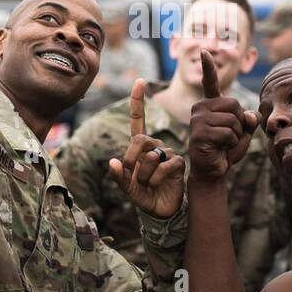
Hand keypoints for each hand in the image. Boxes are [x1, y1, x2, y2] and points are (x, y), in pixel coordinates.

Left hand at [108, 79, 185, 218]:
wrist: (161, 211)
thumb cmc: (143, 195)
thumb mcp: (126, 188)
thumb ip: (119, 176)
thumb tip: (113, 162)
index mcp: (140, 148)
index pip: (138, 121)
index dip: (138, 102)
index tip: (139, 81)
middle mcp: (154, 146)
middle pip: (140, 139)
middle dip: (132, 158)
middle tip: (132, 175)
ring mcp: (168, 154)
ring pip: (151, 155)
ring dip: (144, 174)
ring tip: (147, 184)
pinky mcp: (178, 163)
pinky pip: (164, 165)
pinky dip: (155, 178)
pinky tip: (156, 185)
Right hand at [188, 51, 258, 182]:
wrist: (213, 171)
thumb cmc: (226, 150)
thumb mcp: (243, 133)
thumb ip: (249, 121)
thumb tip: (250, 114)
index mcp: (210, 105)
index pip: (210, 83)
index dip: (208, 67)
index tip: (205, 51)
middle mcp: (201, 108)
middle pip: (234, 105)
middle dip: (240, 123)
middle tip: (229, 137)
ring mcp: (197, 120)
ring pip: (233, 120)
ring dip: (236, 136)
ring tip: (224, 143)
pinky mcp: (199, 133)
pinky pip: (228, 134)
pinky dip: (231, 144)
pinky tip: (220, 149)